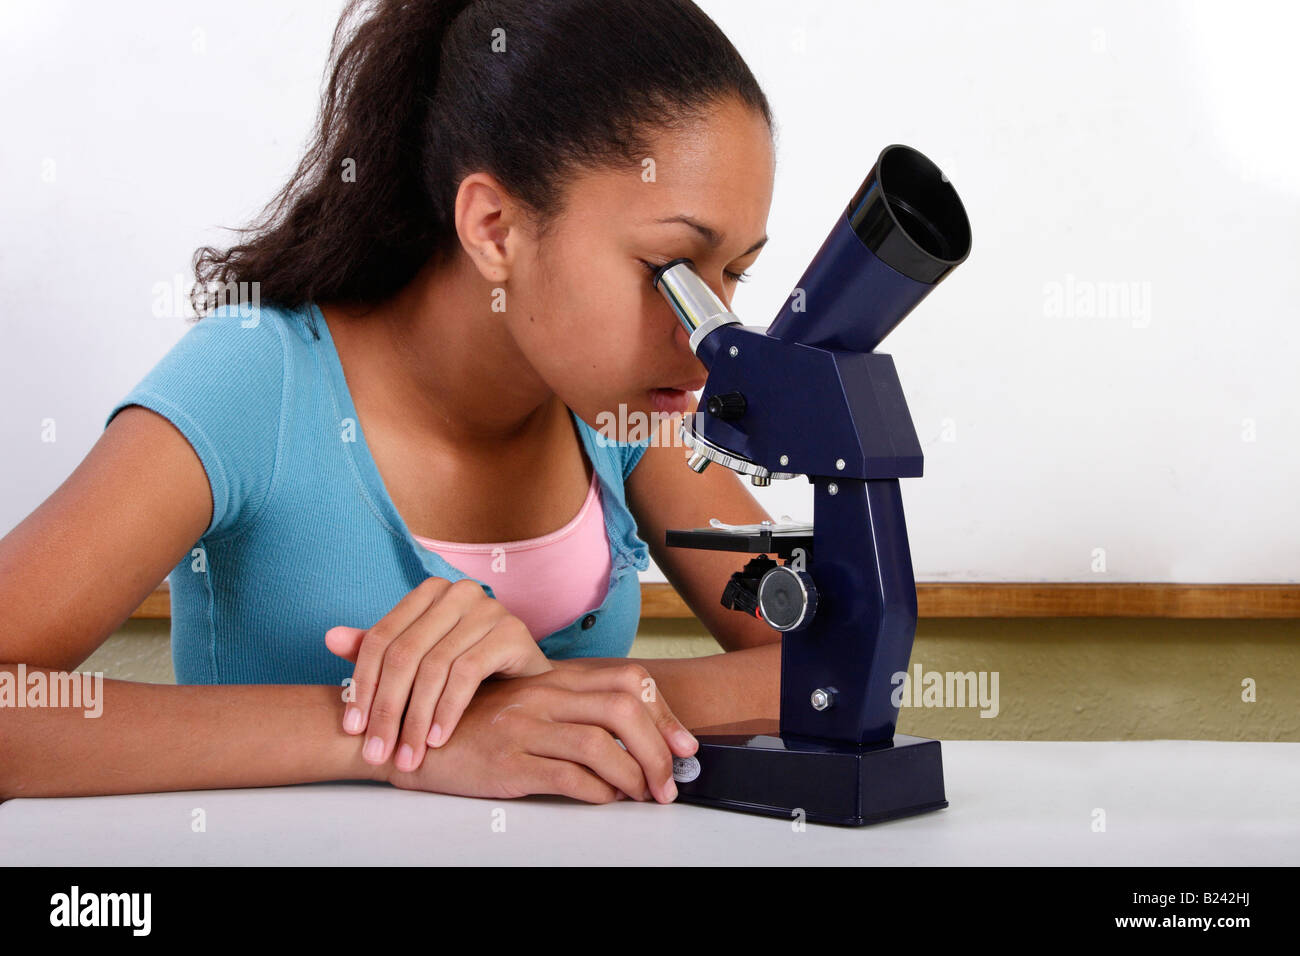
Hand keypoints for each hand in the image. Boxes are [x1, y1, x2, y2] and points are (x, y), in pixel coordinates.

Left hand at [325, 576, 552, 774]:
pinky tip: (439, 738)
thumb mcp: (419, 660)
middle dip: (387, 709)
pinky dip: (448, 709)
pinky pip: (468, 673)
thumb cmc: (468, 670)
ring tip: (408, 754)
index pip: (381, 638)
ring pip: (434, 667)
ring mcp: (488, 608)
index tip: (353, 729)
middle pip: (405, 654)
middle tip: (378, 751)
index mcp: (429, 592)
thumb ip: (377, 651)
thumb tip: (330, 638)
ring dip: (417, 718)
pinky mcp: (512, 631)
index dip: (363, 685)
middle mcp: (458, 592)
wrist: (526, 679)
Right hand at [386, 662, 698, 803]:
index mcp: (552, 678)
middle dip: (659, 748)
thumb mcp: (527, 708)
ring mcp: (526, 726)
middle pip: (623, 707)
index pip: (627, 679)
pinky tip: (604, 800)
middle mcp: (543, 695)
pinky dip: (598, 792)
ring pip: (602, 743)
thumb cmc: (472, 727)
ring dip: (635, 776)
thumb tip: (630, 738)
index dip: (663, 712)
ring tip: (643, 796)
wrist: (410, 738)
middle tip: (670, 782)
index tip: (682, 745)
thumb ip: (571, 712)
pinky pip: (569, 776)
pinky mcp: (509, 761)